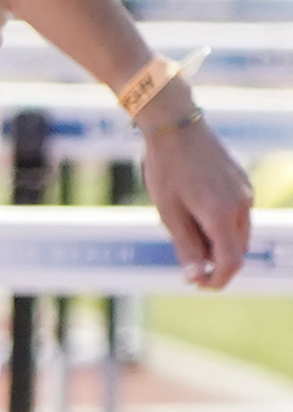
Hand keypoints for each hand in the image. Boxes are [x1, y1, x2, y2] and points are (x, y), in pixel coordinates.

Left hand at [141, 106, 253, 288]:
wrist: (175, 125)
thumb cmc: (166, 169)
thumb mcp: (168, 212)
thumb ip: (185, 246)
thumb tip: (196, 276)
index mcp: (222, 215)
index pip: (231, 261)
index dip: (218, 279)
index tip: (200, 285)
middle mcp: (242, 205)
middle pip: (237, 249)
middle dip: (217, 262)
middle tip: (189, 264)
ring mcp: (246, 192)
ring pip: (239, 232)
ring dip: (219, 243)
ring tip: (187, 234)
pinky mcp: (243, 182)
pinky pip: (238, 214)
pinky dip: (222, 224)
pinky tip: (196, 214)